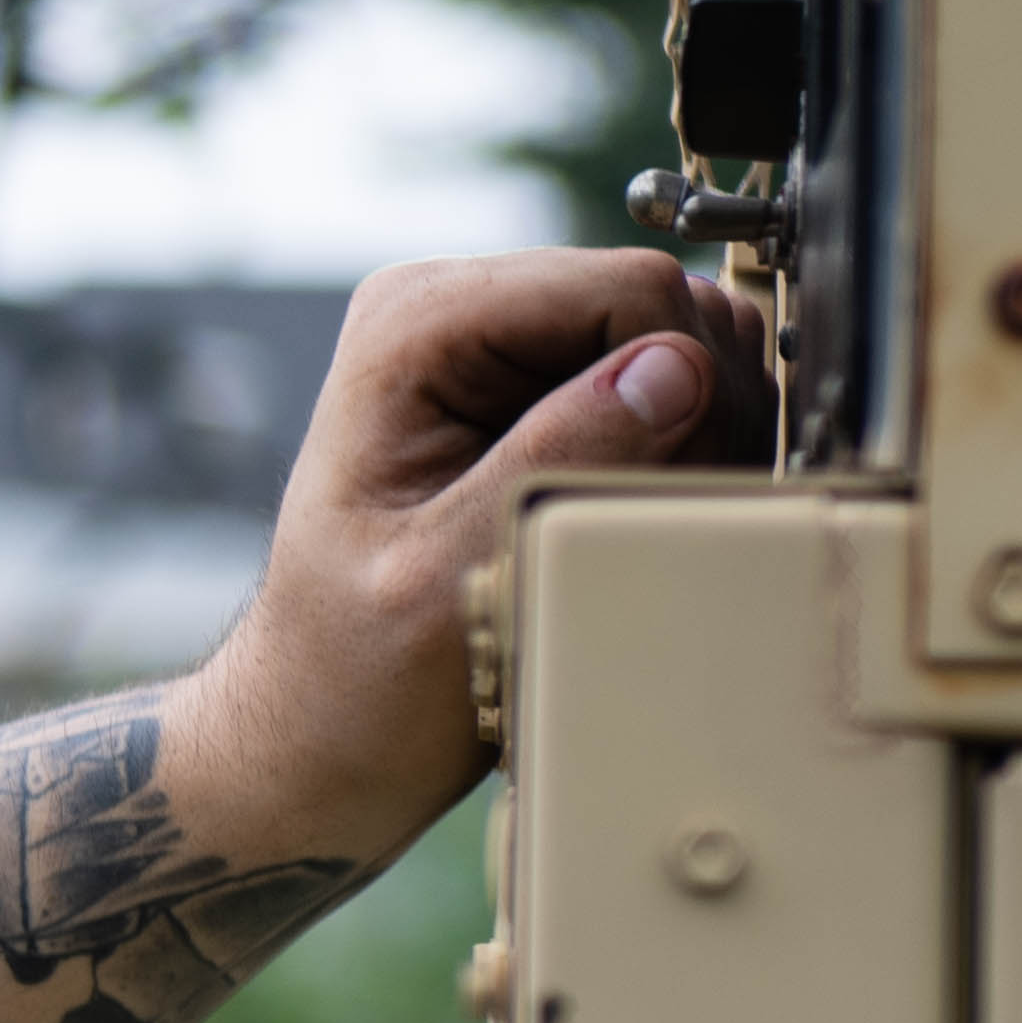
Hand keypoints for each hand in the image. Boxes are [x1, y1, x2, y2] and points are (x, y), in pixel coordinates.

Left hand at [154, 247, 756, 867]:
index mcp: (414, 325)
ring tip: (642, 530)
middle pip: (664, 308)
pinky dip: (682, 451)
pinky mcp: (538, 394)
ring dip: (700, 435)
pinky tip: (642, 520)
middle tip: (663, 523)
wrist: (321, 732)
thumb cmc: (357, 675)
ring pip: (679, 345)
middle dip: (700, 410)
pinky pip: (663, 390)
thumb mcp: (451, 579)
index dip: (690, 380)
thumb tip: (673, 370)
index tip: (680, 484)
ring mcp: (500, 348)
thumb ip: (556, 460)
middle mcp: (455, 310)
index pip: (627, 290)